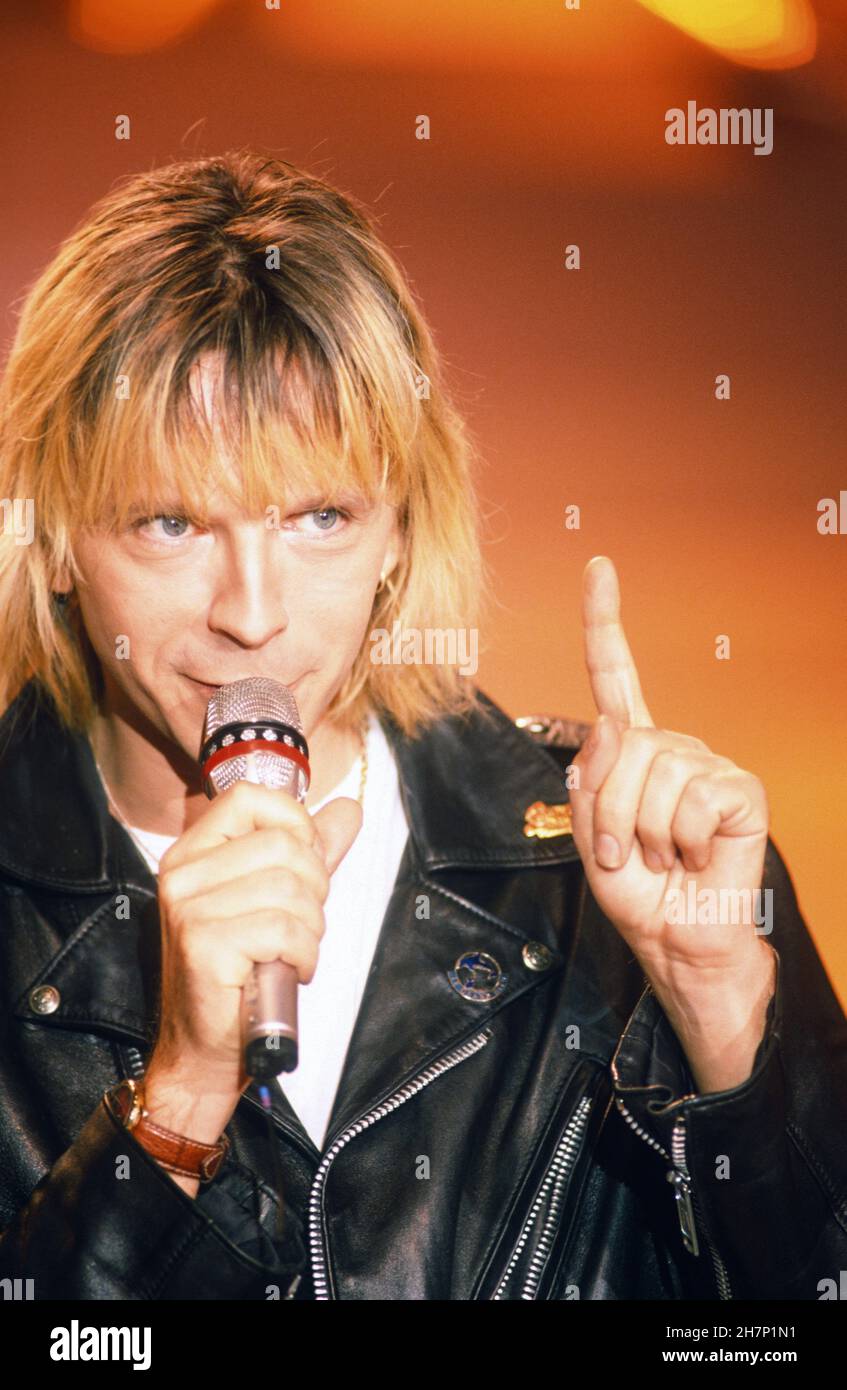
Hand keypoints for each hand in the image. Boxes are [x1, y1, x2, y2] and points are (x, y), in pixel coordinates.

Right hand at [146, 784, 361, 1137]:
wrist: (205, 1050)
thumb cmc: (241, 974)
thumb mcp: (275, 900)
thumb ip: (310, 852)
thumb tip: (350, 809)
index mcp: (192, 853)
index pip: (249, 797)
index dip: (294, 822)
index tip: (306, 863)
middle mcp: (182, 873)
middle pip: (283, 844)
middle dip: (314, 887)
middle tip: (300, 925)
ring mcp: (189, 908)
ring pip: (290, 887)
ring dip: (311, 927)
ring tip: (292, 951)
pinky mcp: (204, 945)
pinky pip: (284, 928)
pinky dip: (304, 953)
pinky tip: (290, 971)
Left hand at [569, 557, 770, 985]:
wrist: (676, 941)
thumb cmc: (637, 892)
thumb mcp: (589, 837)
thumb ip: (590, 778)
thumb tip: (616, 723)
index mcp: (632, 750)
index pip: (615, 676)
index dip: (604, 622)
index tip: (599, 567)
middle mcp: (672, 747)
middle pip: (621, 745)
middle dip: (609, 811)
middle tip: (626, 854)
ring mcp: (709, 764)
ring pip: (653, 771)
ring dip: (642, 829)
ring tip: (660, 857)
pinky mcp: (741, 789)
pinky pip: (693, 795)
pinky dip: (682, 836)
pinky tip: (694, 854)